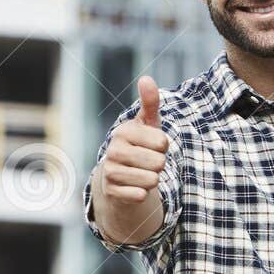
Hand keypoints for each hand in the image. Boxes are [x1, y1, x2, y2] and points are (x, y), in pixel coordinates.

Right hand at [99, 76, 170, 203]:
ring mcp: (110, 172)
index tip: (153, 146)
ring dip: (153, 180)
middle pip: (158, 162)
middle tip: (148, 162)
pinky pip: (140, 195)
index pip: (162, 142)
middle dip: (159, 164)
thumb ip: (149, 102)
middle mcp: (113, 150)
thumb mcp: (147, 124)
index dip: (163, 146)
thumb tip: (146, 78)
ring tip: (142, 174)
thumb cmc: (139, 146)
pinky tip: (135, 187)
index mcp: (123, 131)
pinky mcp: (111, 192)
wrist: (117, 176)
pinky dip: (143, 193)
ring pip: (151, 180)